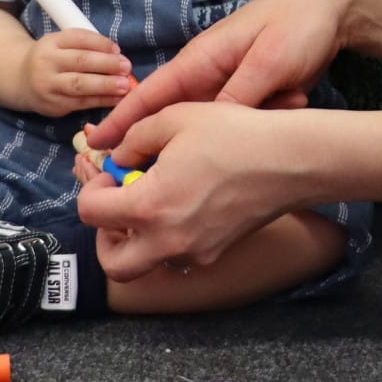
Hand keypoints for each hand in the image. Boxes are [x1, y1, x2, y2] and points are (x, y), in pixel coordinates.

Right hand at [19, 28, 133, 115]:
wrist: (21, 80)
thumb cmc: (54, 59)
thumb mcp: (63, 44)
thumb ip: (86, 45)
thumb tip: (117, 54)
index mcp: (51, 42)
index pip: (78, 38)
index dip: (100, 43)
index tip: (118, 49)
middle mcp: (46, 62)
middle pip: (80, 61)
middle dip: (106, 64)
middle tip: (127, 67)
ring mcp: (47, 85)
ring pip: (79, 85)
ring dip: (106, 86)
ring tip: (125, 85)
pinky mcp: (52, 105)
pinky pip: (80, 103)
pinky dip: (101, 101)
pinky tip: (116, 99)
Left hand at [75, 102, 323, 279]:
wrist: (291, 161)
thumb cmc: (236, 135)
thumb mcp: (173, 118)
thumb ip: (133, 139)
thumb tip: (118, 158)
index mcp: (149, 206)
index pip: (90, 212)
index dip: (91, 187)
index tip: (110, 172)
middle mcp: (167, 240)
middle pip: (113, 263)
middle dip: (106, 236)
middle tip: (118, 206)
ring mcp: (194, 252)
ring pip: (147, 262)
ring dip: (138, 238)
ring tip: (154, 201)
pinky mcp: (216, 252)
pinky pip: (178, 255)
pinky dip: (169, 235)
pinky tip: (186, 202)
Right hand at [88, 0, 354, 158]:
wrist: (333, 8)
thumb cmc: (296, 25)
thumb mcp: (267, 63)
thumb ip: (236, 98)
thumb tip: (206, 132)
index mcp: (200, 60)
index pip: (149, 96)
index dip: (120, 122)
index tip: (93, 146)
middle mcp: (208, 75)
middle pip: (177, 120)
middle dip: (184, 139)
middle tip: (188, 164)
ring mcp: (228, 85)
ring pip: (218, 124)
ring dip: (247, 123)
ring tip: (284, 96)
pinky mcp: (250, 95)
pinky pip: (245, 120)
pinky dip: (268, 115)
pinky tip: (296, 95)